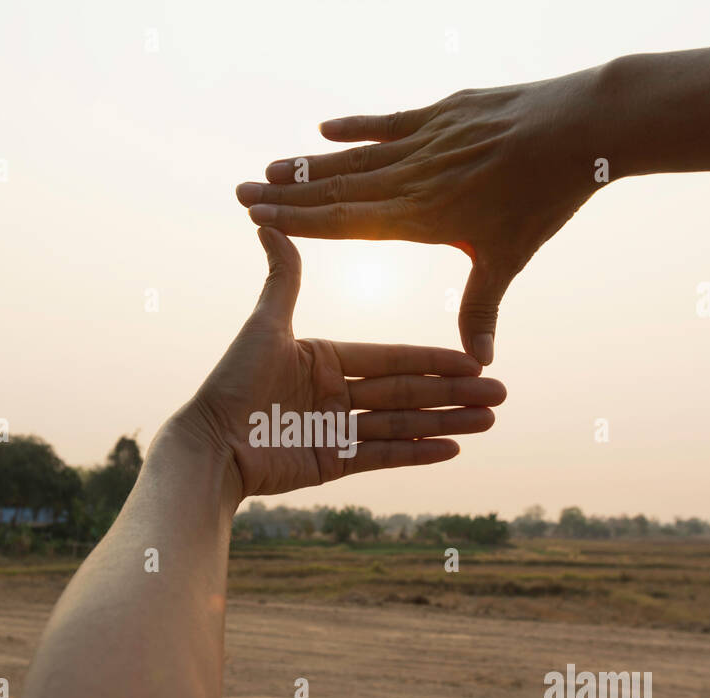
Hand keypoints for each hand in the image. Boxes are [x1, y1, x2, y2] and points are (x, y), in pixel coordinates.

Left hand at [176, 228, 505, 498]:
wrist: (210, 445)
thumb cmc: (231, 383)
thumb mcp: (264, 326)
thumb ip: (282, 278)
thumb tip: (271, 222)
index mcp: (325, 359)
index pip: (391, 358)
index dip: (433, 361)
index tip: (473, 361)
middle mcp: (336, 394)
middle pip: (406, 392)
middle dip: (454, 394)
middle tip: (500, 394)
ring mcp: (336, 430)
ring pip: (402, 424)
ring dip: (446, 423)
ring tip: (489, 422)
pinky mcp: (332, 463)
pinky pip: (382, 456)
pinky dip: (416, 453)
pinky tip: (452, 449)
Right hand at [235, 70, 604, 363]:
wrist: (580, 127)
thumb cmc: (545, 198)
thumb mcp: (509, 258)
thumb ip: (483, 307)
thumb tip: (478, 364)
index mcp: (421, 215)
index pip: (345, 222)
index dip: (299, 222)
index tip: (259, 220)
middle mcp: (413, 176)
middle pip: (337, 188)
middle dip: (287, 193)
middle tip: (244, 192)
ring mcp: (426, 141)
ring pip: (354, 156)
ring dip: (310, 164)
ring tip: (271, 168)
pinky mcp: (443, 112)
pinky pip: (387, 122)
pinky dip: (356, 126)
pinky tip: (324, 127)